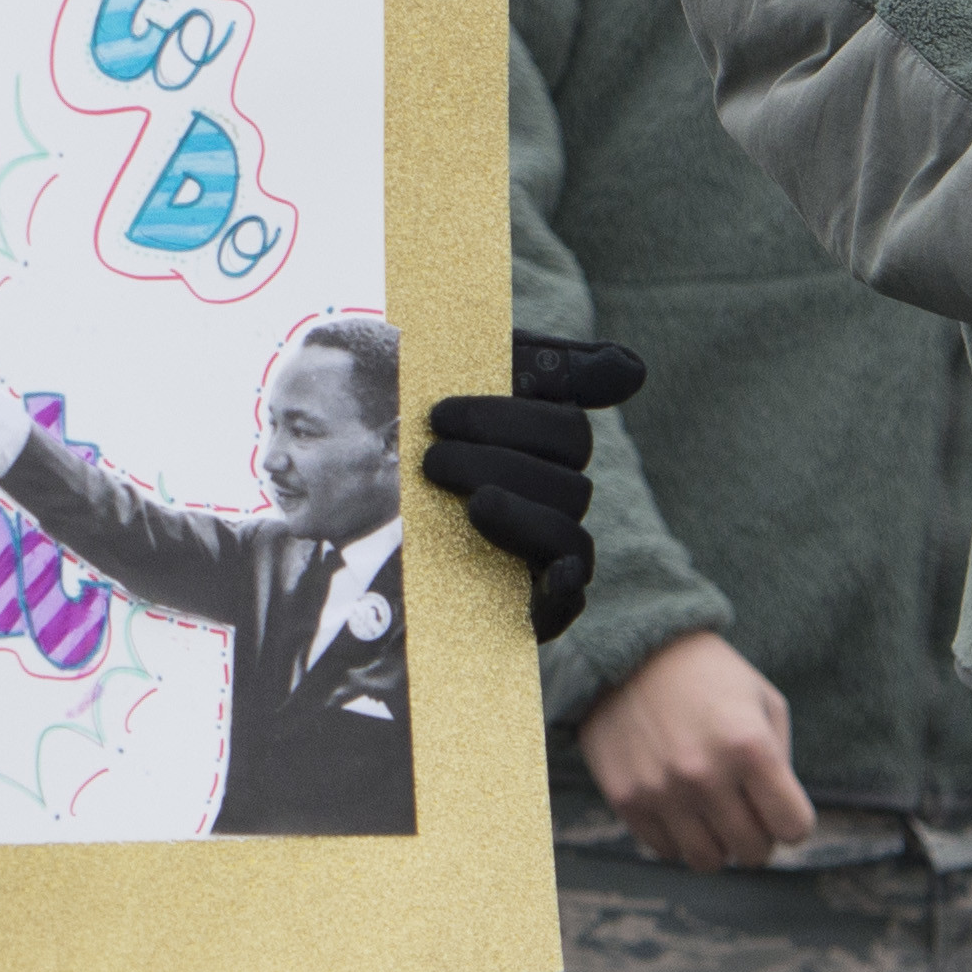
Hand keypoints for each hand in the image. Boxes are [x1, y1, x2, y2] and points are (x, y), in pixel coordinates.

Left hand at [425, 333, 645, 644]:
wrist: (337, 482)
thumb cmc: (406, 416)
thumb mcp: (471, 374)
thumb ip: (553, 365)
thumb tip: (634, 371)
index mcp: (544, 443)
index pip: (566, 433)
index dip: (509, 422)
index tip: (438, 416)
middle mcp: (551, 497)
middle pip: (568, 485)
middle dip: (498, 466)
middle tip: (432, 461)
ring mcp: (539, 552)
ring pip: (568, 538)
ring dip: (521, 517)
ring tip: (469, 506)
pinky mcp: (520, 605)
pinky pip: (564, 605)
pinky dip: (563, 594)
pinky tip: (550, 581)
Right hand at [578, 628, 815, 871]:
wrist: (630, 650)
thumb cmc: (710, 676)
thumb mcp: (764, 701)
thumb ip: (781, 762)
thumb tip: (781, 823)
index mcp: (750, 747)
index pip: (794, 828)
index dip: (793, 821)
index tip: (780, 807)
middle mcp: (706, 775)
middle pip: (754, 852)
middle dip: (758, 836)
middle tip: (746, 811)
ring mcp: (663, 791)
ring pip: (708, 862)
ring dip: (718, 844)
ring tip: (713, 814)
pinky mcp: (627, 799)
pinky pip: (666, 851)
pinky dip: (679, 838)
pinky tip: (679, 806)